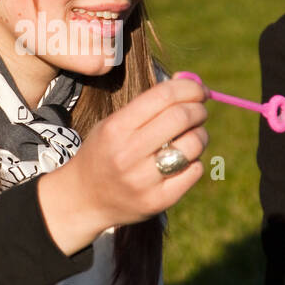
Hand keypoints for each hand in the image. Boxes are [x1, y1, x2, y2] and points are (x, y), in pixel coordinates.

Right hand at [37, 73, 207, 254]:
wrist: (84, 199)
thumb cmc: (105, 152)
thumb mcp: (113, 123)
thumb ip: (149, 104)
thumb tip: (192, 83)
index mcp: (115, 128)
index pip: (163, 96)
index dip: (189, 88)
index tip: (199, 90)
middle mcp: (128, 153)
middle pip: (181, 117)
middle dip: (199, 110)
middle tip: (200, 112)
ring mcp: (143, 180)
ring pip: (193, 145)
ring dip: (201, 135)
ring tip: (192, 137)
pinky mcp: (158, 201)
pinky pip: (194, 171)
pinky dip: (194, 161)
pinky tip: (182, 162)